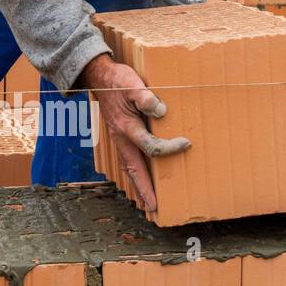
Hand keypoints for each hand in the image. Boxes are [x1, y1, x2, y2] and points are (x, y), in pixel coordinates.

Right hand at [81, 54, 190, 211]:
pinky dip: (135, 176)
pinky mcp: (122, 138)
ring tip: (148, 204)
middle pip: (134, 171)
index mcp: (127, 128)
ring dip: (139, 187)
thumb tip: (161, 110)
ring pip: (130, 170)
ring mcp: (120, 141)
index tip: (186, 143)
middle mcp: (122, 139)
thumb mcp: (132, 83)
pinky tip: (142, 182)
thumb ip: (145, 97)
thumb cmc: (118, 80)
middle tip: (153, 208)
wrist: (99, 78)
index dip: (169, 147)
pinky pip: (129, 162)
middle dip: (144, 190)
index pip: (151, 146)